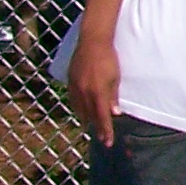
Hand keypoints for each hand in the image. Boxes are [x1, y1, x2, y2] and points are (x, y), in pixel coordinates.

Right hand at [67, 32, 122, 147]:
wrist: (92, 42)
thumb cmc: (108, 59)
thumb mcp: (115, 78)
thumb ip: (113, 97)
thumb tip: (114, 113)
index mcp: (97, 92)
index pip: (102, 117)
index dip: (105, 130)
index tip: (108, 142)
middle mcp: (84, 93)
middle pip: (91, 116)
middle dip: (97, 128)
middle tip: (102, 138)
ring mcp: (75, 87)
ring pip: (80, 109)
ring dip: (86, 119)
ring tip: (91, 128)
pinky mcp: (70, 82)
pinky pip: (74, 100)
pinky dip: (78, 108)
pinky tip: (81, 112)